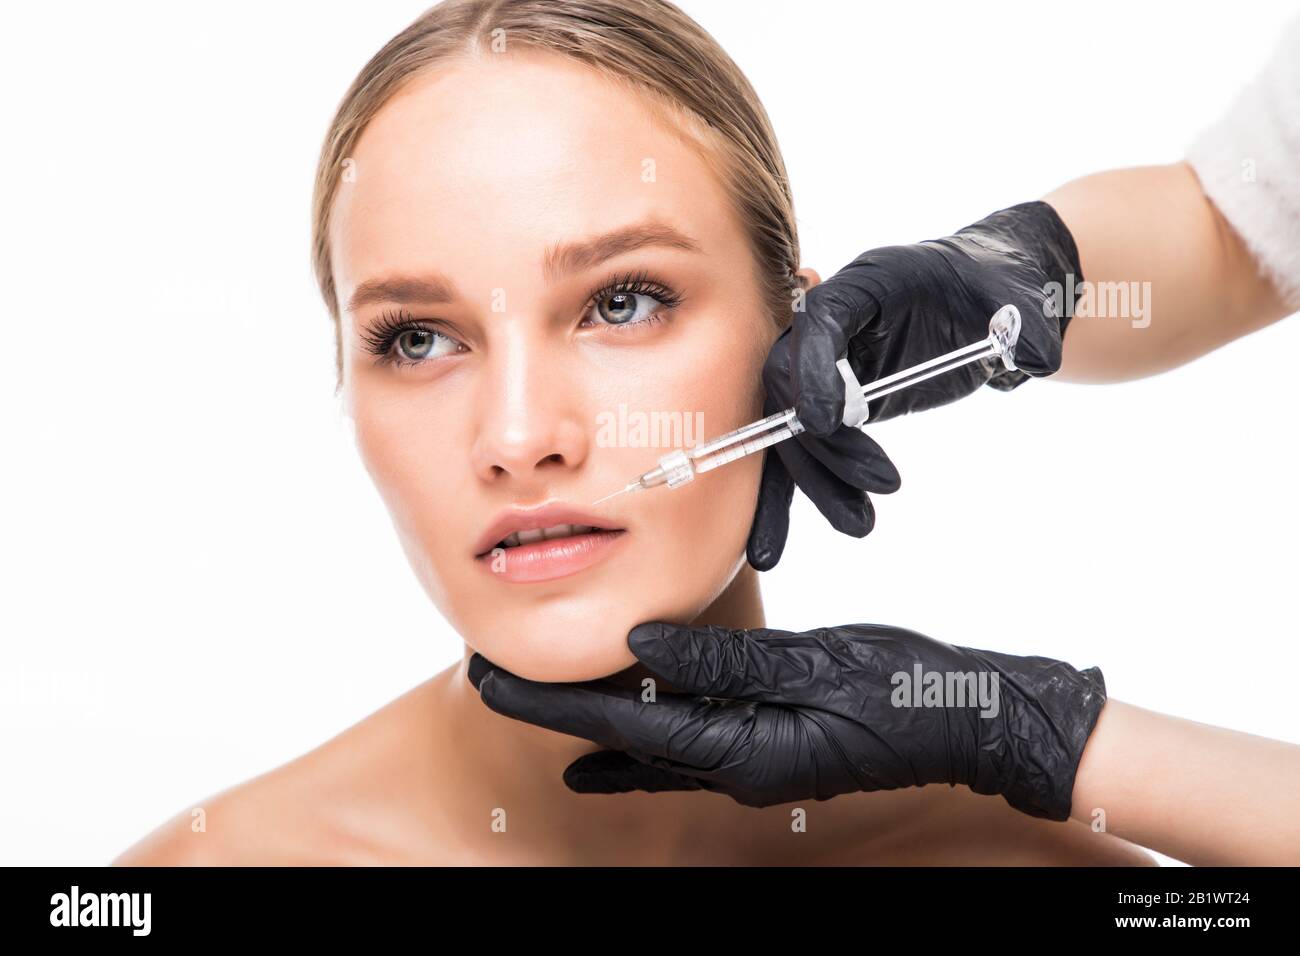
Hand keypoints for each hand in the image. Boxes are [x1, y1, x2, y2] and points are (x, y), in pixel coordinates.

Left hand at [467, 619, 1105, 820]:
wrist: (972, 715)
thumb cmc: (907, 693)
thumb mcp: (815, 668)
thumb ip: (723, 662)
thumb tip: (639, 646)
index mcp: (742, 753)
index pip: (622, 728)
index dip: (551, 705)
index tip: (491, 682)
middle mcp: (736, 764)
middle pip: (624, 739)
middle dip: (556, 712)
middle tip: (492, 682)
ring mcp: (752, 753)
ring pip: (650, 741)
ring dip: (591, 720)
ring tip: (532, 698)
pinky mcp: (767, 732)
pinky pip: (688, 732)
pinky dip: (642, 729)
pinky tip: (617, 724)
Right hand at [747, 200, 1082, 569]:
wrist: (992, 299)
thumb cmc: (997, 286)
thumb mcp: (1020, 298)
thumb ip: (1026, 325)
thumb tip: (1032, 359)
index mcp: (865, 283)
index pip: (818, 323)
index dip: (812, 371)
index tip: (825, 423)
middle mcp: (832, 325)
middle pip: (791, 385)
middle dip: (824, 443)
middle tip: (880, 483)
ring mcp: (828, 369)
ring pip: (793, 429)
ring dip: (817, 482)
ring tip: (861, 525)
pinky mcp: (839, 406)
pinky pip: (808, 451)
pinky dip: (805, 492)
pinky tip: (803, 538)